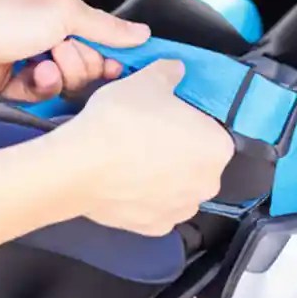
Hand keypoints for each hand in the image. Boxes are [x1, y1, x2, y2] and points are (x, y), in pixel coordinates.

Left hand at [0, 0, 149, 100]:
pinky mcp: (16, 84)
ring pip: (70, 78)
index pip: (100, 30)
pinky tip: (32, 75)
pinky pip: (47, 92)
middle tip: (67, 52)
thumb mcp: (66, 13)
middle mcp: (45, 30)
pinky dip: (43, 85)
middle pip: (89, 58)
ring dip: (63, 73)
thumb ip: (107, 28)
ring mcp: (31, 57)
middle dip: (84, 60)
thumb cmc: (4, 15)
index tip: (125, 62)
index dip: (113, 48)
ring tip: (46, 63)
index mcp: (57, 5)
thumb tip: (142, 33)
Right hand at [49, 60, 234, 235]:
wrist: (79, 166)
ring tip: (133, 155)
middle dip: (179, 148)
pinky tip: (126, 179)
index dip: (190, 119)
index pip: (212, 129)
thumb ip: (170, 72)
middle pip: (198, 160)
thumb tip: (176, 70)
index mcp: (217, 148)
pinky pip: (156, 206)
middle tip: (149, 132)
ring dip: (163, 173)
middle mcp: (207, 184)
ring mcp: (181, 209)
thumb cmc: (120, 123)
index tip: (169, 114)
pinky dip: (145, 195)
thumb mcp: (148, 80)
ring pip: (178, 185)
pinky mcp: (154, 228)